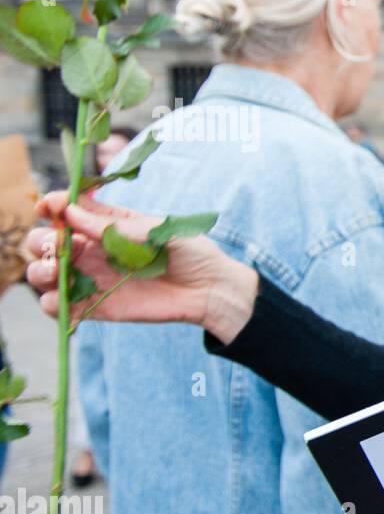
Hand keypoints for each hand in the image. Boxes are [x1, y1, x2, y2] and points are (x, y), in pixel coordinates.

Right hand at [24, 191, 257, 342]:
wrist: (212, 290)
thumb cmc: (191, 252)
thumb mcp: (157, 231)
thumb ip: (115, 226)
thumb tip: (72, 212)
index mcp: (107, 223)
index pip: (67, 209)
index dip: (53, 205)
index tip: (51, 207)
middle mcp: (94, 249)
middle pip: (46, 241)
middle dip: (42, 241)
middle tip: (60, 247)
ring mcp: (93, 278)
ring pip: (47, 273)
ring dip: (41, 271)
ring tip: (59, 271)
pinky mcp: (98, 307)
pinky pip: (63, 307)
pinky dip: (53, 304)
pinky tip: (63, 299)